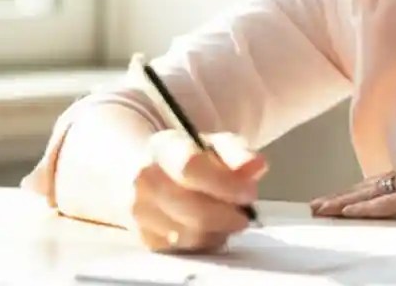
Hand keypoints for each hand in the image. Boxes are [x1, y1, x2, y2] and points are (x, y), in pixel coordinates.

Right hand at [129, 131, 267, 252]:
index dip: (225, 184)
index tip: (249, 193)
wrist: (155, 171)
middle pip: (191, 210)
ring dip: (217, 231)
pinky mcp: (145, 238)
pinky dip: (205, 243)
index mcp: (163, 147)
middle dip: (226, 216)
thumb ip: (239, 154)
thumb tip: (256, 165)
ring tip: (228, 219)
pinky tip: (213, 229)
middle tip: (245, 215)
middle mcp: (143, 181)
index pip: (191, 167)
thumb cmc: (195, 158)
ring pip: (189, 235)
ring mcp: (139, 212)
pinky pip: (183, 250)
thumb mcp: (219, 146)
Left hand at [308, 150, 395, 221]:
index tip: (346, 197)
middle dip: (347, 193)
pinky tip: (347, 213)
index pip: (394, 177)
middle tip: (319, 204)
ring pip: (378, 189)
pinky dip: (367, 208)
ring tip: (322, 209)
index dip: (367, 188)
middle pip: (379, 180)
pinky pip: (392, 202)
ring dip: (346, 201)